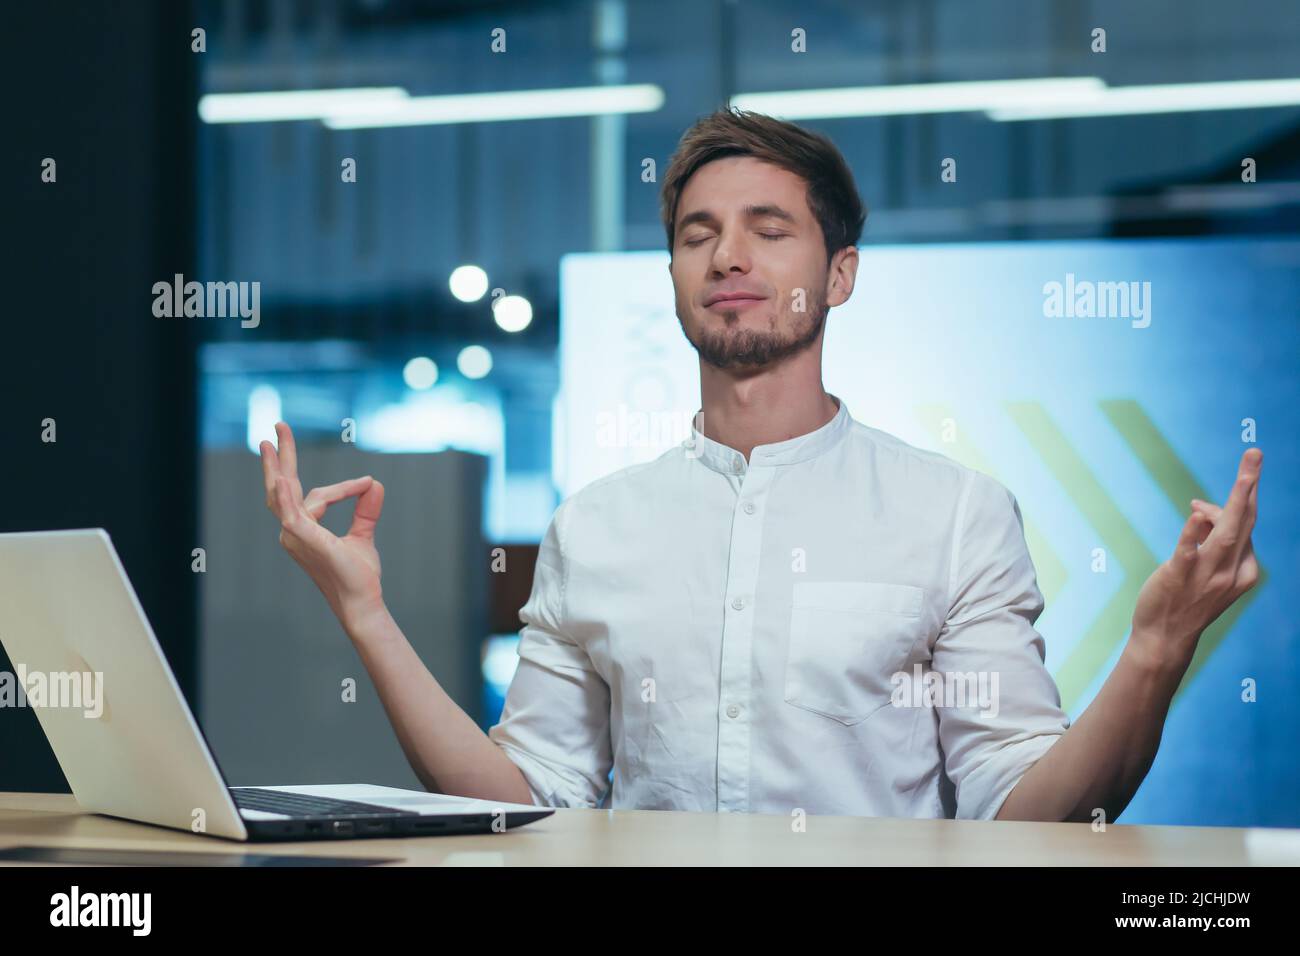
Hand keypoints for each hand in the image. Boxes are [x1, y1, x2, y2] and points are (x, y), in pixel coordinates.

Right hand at [259, 421, 386, 625]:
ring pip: (285, 493)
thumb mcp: (363, 535)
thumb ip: (365, 510)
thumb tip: (375, 484)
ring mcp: (294, 535)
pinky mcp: (304, 539)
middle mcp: (293, 531)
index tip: (368, 483)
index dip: (343, 488)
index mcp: (304, 530)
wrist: (362, 599)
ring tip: (274, 440)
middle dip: (280, 457)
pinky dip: (286, 494)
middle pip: (282, 487)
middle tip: (277, 427)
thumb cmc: (358, 575)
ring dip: (279, 465)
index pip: (315, 495)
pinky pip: (292, 512)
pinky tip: (283, 478)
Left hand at [1130, 448, 1261, 668]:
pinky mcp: (1179, 576)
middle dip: (1250, 485)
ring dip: (1236, 499)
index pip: (1244, 526)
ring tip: (1247, 471)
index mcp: (1246, 570)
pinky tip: (1196, 515)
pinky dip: (1194, 532)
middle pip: (1244, 521)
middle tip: (1255, 453)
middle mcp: (1232, 571)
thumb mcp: (1208, 570)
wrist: (1165, 638)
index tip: (1197, 505)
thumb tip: (1201, 509)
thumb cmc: (1187, 600)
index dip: (1227, 506)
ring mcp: (1208, 575)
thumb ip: (1209, 539)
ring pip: (1227, 532)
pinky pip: (1189, 550)